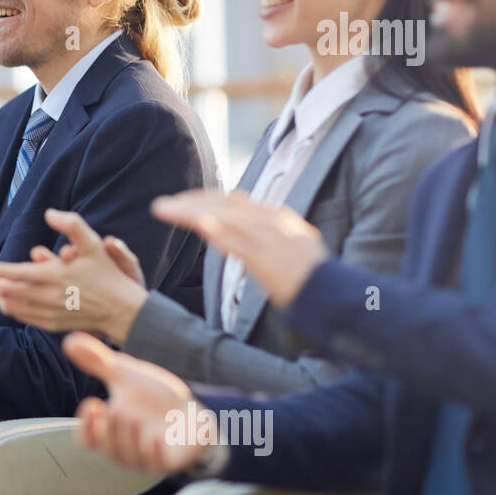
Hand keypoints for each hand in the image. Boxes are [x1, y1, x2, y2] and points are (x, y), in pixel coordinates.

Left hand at [0, 209, 145, 343]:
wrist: (121, 311)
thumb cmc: (106, 274)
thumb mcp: (93, 243)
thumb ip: (72, 224)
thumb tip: (50, 213)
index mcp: (53, 276)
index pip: (13, 273)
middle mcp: (47, 297)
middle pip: (6, 291)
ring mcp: (48, 313)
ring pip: (12, 307)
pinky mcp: (52, 325)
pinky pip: (24, 317)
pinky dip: (12, 308)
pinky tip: (9, 301)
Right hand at [66, 332, 210, 473]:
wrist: (192, 409)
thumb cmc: (154, 396)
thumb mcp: (125, 375)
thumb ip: (97, 362)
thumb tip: (69, 342)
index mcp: (109, 431)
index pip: (86, 440)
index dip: (85, 427)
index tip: (93, 404)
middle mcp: (124, 449)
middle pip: (107, 449)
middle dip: (109, 431)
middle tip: (116, 411)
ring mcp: (146, 458)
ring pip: (128, 459)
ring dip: (128, 439)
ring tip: (134, 418)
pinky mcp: (168, 462)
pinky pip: (156, 466)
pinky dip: (153, 453)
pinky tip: (155, 438)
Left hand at [151, 189, 327, 306]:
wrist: (334, 296)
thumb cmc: (310, 279)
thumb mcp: (285, 250)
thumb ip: (256, 239)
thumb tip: (221, 234)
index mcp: (277, 217)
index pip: (233, 201)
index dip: (204, 198)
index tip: (181, 201)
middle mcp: (273, 221)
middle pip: (223, 203)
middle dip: (190, 202)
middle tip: (161, 205)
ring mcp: (270, 237)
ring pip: (223, 215)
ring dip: (190, 210)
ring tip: (163, 210)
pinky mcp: (268, 256)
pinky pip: (238, 239)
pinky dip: (217, 229)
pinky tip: (196, 224)